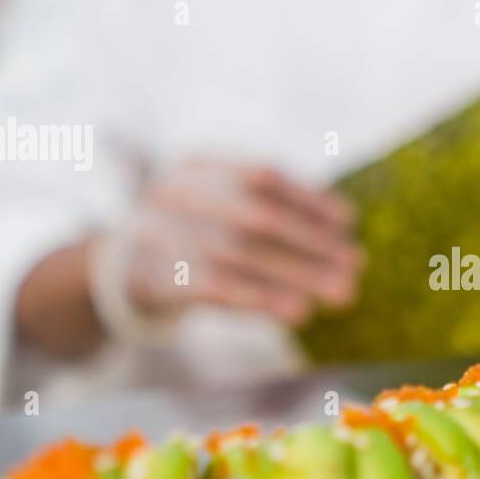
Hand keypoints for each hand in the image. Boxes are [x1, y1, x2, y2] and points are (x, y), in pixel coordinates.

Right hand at [120, 158, 360, 326]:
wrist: (125, 265)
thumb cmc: (195, 231)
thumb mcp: (222, 204)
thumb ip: (273, 208)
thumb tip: (343, 226)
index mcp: (197, 167)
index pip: (262, 176)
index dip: (308, 199)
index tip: (347, 221)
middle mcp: (177, 194)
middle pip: (256, 218)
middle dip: (311, 242)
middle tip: (355, 264)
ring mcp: (162, 235)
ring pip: (241, 256)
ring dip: (298, 275)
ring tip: (342, 292)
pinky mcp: (157, 279)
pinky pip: (218, 290)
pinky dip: (263, 299)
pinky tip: (300, 311)